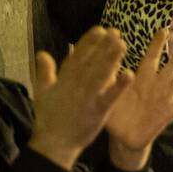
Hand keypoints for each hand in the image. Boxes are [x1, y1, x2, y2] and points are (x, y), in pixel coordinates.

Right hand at [28, 28, 132, 170]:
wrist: (54, 142)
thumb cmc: (49, 117)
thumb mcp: (42, 91)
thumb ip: (44, 71)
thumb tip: (42, 52)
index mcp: (64, 79)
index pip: (78, 56)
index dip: (89, 42)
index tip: (100, 29)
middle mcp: (75, 85)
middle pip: (91, 62)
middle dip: (103, 46)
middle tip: (116, 31)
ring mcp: (87, 97)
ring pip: (101, 74)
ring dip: (112, 59)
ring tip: (123, 44)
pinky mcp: (98, 111)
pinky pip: (110, 96)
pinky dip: (120, 86)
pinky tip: (130, 74)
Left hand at [103, 30, 172, 171]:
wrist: (124, 138)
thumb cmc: (115, 115)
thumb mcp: (109, 95)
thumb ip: (108, 79)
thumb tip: (102, 61)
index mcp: (142, 78)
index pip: (151, 57)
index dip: (157, 44)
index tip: (164, 29)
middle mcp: (157, 84)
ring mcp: (166, 97)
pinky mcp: (171, 111)